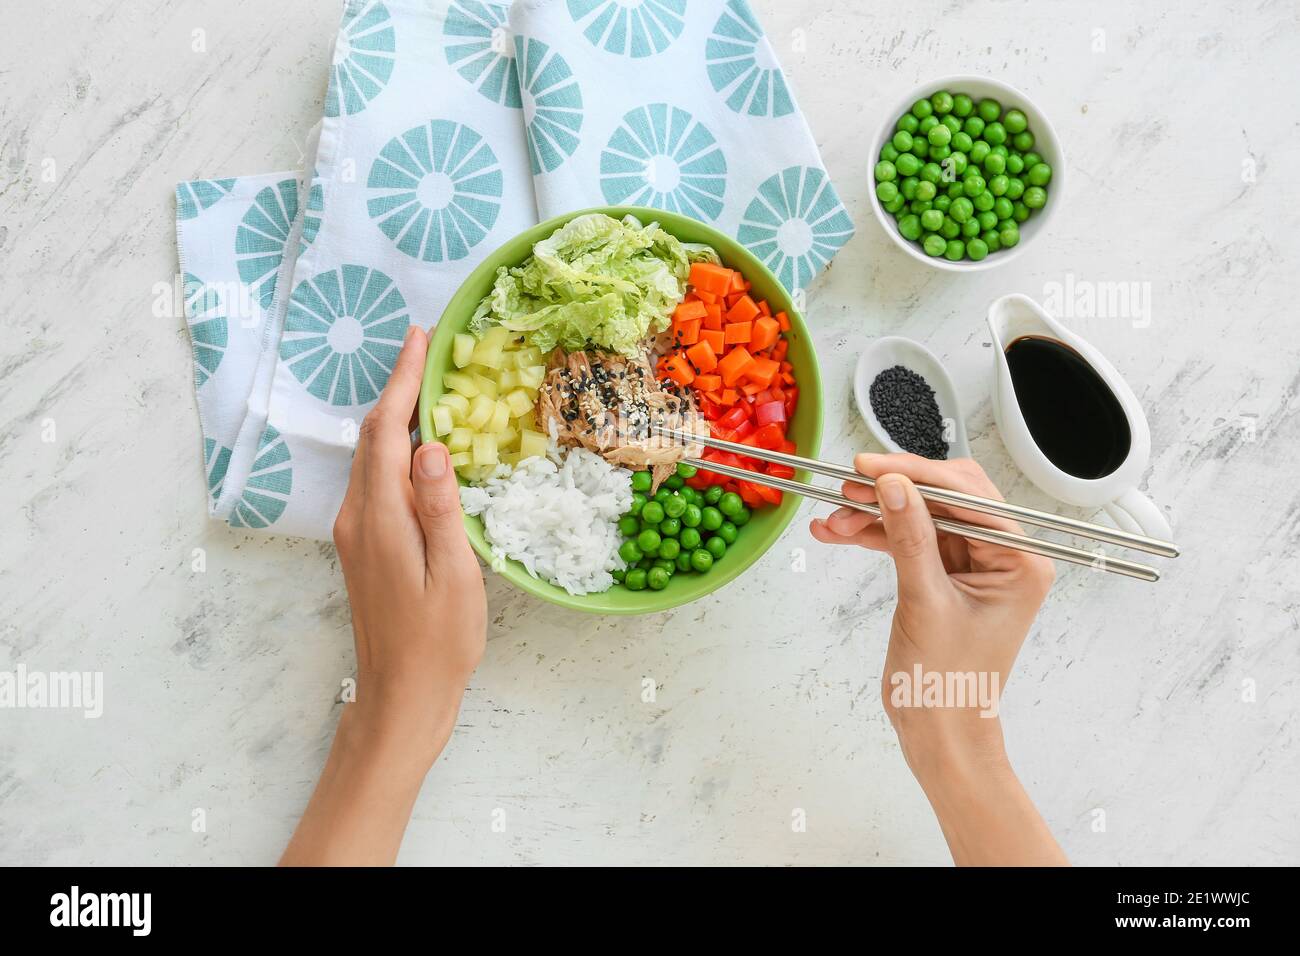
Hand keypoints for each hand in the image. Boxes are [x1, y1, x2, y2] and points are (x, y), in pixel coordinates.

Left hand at [281, 326, 485, 865]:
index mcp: (380, 518)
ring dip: (395, 417)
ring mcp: (356, 532)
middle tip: (428, 349)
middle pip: (371, 437)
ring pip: (371, 457)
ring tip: (429, 385)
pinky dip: (395, 448)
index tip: (420, 339)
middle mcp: (357, 517)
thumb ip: (441, 507)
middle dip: (396, 388)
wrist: (400, 696)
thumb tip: (431, 445)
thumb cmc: (438, 642)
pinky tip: (422, 446)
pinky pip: (375, 480)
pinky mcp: (364, 546)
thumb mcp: (455, 574)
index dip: (402, 382)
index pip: (386, 432)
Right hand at [811, 454, 1065, 864]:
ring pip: (920, 516)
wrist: (939, 733)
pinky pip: (908, 540)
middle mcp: (1002, 557)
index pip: (968, 495)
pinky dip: (874, 535)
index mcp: (1020, 561)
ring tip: (833, 520)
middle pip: (945, 498)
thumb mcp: (924, 602)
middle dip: (894, 491)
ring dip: (875, 515)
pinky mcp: (944, 576)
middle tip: (850, 487)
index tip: (872, 467)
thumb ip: (909, 537)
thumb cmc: (948, 685)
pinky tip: (839, 535)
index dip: (916, 475)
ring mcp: (973, 566)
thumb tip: (893, 485)